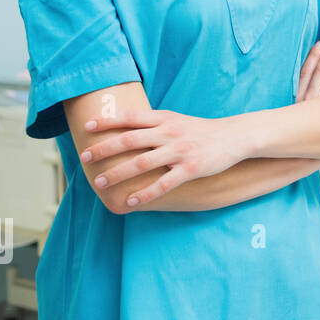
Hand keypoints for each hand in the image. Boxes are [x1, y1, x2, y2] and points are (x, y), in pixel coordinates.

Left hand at [80, 109, 247, 207]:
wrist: (235, 137)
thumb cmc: (202, 130)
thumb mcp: (178, 120)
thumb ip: (154, 123)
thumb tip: (126, 128)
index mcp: (165, 119)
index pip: (130, 117)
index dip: (107, 121)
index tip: (87, 127)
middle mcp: (169, 133)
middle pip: (129, 140)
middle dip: (104, 149)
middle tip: (85, 158)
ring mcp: (180, 151)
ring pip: (141, 163)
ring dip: (117, 173)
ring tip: (100, 182)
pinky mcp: (190, 169)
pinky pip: (163, 184)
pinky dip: (146, 194)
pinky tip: (132, 202)